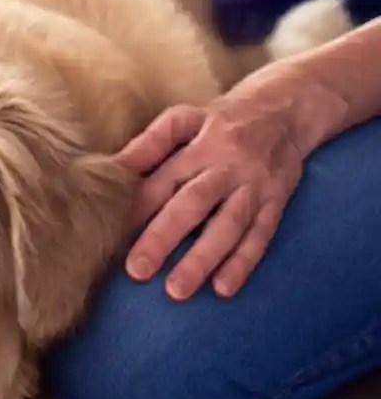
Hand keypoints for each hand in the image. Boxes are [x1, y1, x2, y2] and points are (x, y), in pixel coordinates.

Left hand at [116, 62, 330, 299]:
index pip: (163, 180)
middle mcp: (227, 167)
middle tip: (136, 271)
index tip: (110, 234)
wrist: (288, 108)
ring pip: (228, 226)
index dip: (137, 208)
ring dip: (203, 259)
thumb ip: (149, 143)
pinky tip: (223, 289)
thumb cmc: (221, 119)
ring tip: (176, 291)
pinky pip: (261, 235)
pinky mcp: (278, 201)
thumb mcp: (184, 118)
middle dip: (163, 238)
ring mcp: (255, 187)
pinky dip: (243, 263)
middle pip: (193, 204)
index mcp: (199, 146)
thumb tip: (110, 167)